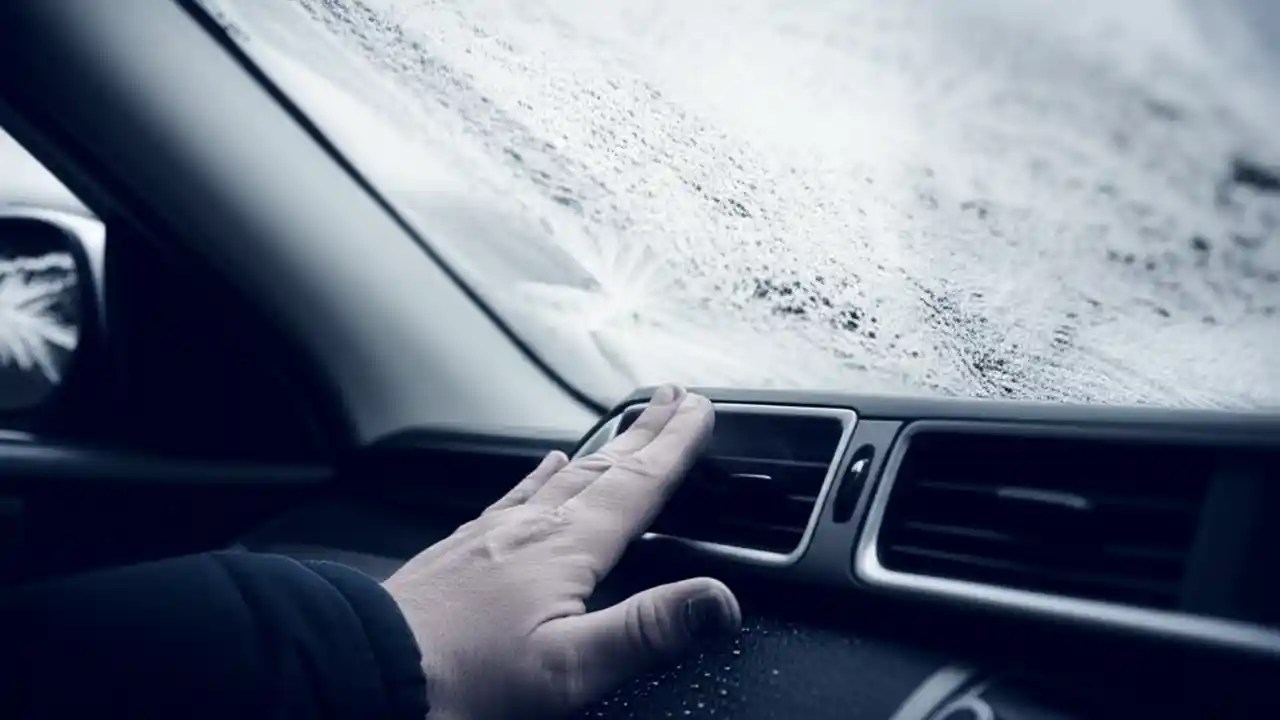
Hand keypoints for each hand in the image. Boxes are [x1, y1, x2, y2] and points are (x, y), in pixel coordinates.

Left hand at [383, 386, 740, 719]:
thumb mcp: (569, 667)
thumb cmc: (461, 680)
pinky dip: (544, 473)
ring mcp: (493, 533)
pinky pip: (517, 493)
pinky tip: (548, 465)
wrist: (364, 668)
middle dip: (648, 431)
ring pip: (565, 473)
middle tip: (677, 397)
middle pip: (605, 465)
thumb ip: (647, 629)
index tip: (702, 410)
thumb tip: (719, 600)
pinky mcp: (462, 548)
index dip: (675, 446)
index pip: (638, 485)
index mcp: (566, 549)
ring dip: (606, 446)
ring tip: (629, 422)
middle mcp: (531, 527)